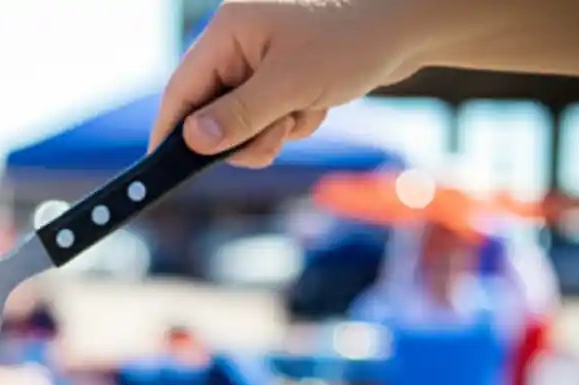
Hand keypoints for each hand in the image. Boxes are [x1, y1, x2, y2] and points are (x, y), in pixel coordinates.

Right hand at [151, 0, 427, 167]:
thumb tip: (192, 141)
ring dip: (272, 130)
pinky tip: (320, 104)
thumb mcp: (290, 85)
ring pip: (244, 116)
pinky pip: (272, 111)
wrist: (416, 21)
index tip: (163, 168)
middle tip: (274, 139)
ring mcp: (266, 53)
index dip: (171, 130)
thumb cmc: (355, 39)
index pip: (180, 89)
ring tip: (306, 113)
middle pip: (211, 108)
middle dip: (241, 134)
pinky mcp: (290, 68)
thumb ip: (237, 116)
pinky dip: (293, 119)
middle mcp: (241, 38)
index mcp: (229, 30)